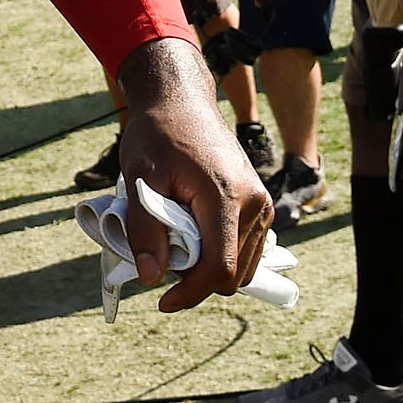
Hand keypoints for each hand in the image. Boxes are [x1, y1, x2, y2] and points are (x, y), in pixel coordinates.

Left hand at [113, 37, 271, 308]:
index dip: (190, 293)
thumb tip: (152, 278)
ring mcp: (262, 205)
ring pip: (244, 267)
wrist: (181, 102)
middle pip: (234, 274)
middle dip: (198, 281)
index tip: (161, 301)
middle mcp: (255, 203)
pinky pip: (247, 249)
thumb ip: (144, 229)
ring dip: (210, 270)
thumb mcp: (140, 178)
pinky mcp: (261, 205)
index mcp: (227, 196)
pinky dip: (221, 256)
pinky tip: (192, 241)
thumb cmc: (158, 134)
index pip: (220, 267)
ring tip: (175, 246)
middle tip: (161, 261)